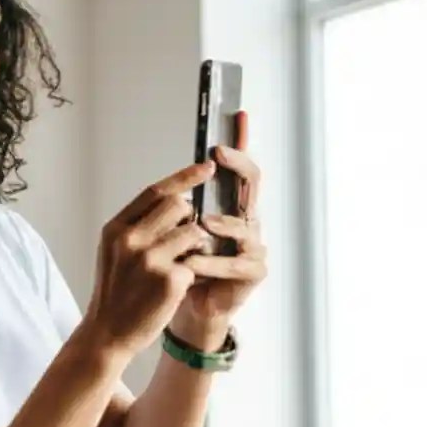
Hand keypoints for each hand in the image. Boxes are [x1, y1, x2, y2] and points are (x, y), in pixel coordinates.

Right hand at [82, 161, 222, 360]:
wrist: (107, 333)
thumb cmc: (114, 292)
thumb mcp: (114, 252)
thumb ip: (137, 226)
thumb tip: (175, 201)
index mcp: (116, 229)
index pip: (155, 192)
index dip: (184, 177)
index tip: (206, 167)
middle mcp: (131, 240)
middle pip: (178, 206)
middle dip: (189, 217)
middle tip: (185, 237)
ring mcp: (151, 260)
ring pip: (193, 232)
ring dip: (196, 244)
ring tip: (183, 262)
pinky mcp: (170, 280)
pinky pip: (196, 262)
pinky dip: (195, 271)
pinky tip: (180, 284)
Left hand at [171, 110, 267, 349]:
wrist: (187, 310)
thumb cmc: (182, 267)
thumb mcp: (173, 231)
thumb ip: (177, 205)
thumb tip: (174, 176)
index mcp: (227, 206)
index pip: (237, 168)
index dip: (241, 142)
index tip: (236, 116)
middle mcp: (245, 220)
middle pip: (251, 183)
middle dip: (238, 165)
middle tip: (219, 156)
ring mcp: (253, 245)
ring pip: (242, 226)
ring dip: (218, 225)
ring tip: (201, 224)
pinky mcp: (253, 272)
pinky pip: (235, 263)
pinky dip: (211, 263)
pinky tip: (192, 263)